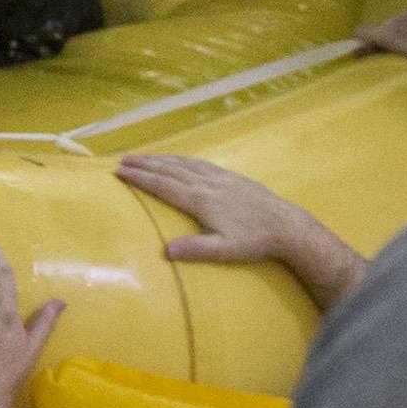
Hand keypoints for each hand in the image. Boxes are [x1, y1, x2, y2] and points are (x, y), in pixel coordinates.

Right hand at [113, 153, 367, 308]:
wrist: (286, 224)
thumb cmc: (254, 240)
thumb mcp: (225, 250)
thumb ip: (196, 249)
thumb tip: (166, 251)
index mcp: (200, 200)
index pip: (163, 186)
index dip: (140, 178)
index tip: (120, 172)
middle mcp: (206, 183)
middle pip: (169, 170)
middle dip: (144, 164)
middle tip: (121, 160)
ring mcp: (218, 176)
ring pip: (182, 163)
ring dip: (159, 158)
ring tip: (141, 156)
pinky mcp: (229, 175)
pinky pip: (198, 162)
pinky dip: (180, 158)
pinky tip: (176, 159)